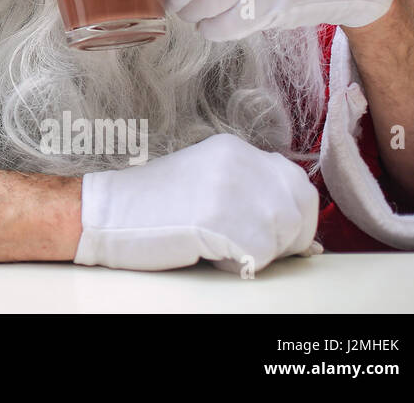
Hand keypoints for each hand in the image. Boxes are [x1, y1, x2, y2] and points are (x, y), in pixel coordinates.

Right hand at [74, 133, 320, 272]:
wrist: (106, 213)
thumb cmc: (152, 207)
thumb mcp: (207, 184)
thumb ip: (251, 197)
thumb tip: (307, 240)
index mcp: (236, 149)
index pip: (297, 184)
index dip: (293, 218)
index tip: (275, 237)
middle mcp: (239, 161)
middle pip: (299, 207)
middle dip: (287, 238)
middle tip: (253, 249)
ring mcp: (230, 188)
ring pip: (282, 234)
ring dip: (260, 251)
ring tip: (220, 247)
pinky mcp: (220, 218)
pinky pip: (258, 254)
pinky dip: (240, 265)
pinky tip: (210, 254)